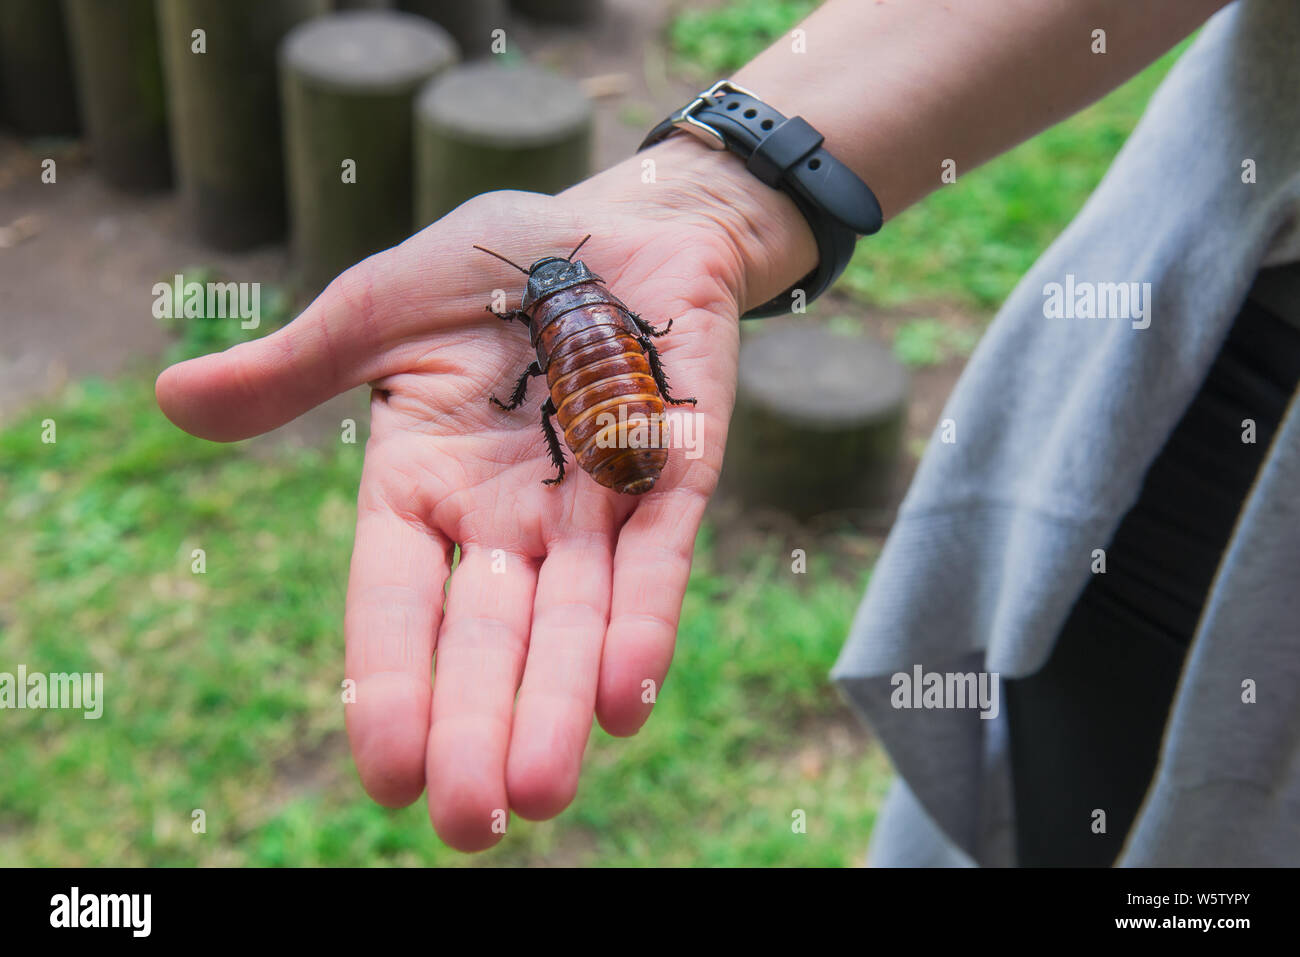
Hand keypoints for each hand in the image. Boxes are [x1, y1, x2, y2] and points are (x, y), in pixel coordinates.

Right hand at [155, 137, 813, 850]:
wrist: (617, 220)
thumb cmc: (494, 263)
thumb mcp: (382, 308)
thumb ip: (296, 368)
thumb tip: (171, 402)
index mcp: (427, 482)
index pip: (398, 596)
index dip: (390, 680)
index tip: (386, 772)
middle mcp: (509, 512)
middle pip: (489, 634)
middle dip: (479, 725)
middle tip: (469, 824)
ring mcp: (595, 498)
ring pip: (575, 617)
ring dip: (560, 701)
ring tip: (543, 791)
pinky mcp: (674, 469)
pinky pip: (658, 555)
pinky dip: (644, 620)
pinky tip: (628, 697)